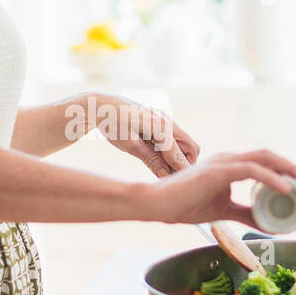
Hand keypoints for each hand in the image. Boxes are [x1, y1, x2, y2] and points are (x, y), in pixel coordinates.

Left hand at [86, 93, 200, 174]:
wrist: (104, 107)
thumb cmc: (114, 124)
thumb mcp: (129, 145)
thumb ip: (150, 160)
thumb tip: (166, 176)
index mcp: (160, 126)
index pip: (178, 154)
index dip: (180, 172)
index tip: (178, 187)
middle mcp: (168, 123)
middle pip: (191, 149)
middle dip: (185, 165)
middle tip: (170, 179)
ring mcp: (167, 122)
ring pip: (186, 145)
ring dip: (179, 159)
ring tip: (163, 171)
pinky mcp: (163, 125)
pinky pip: (176, 142)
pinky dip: (173, 154)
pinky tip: (159, 161)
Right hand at [137, 148, 295, 228]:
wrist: (159, 205)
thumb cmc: (185, 205)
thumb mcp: (224, 211)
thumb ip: (245, 213)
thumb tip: (267, 223)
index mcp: (230, 165)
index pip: (265, 162)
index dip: (286, 171)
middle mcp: (229, 159)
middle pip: (270, 155)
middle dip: (292, 169)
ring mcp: (224, 163)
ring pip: (265, 158)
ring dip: (288, 171)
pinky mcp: (219, 171)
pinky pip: (252, 170)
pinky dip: (272, 179)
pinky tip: (285, 189)